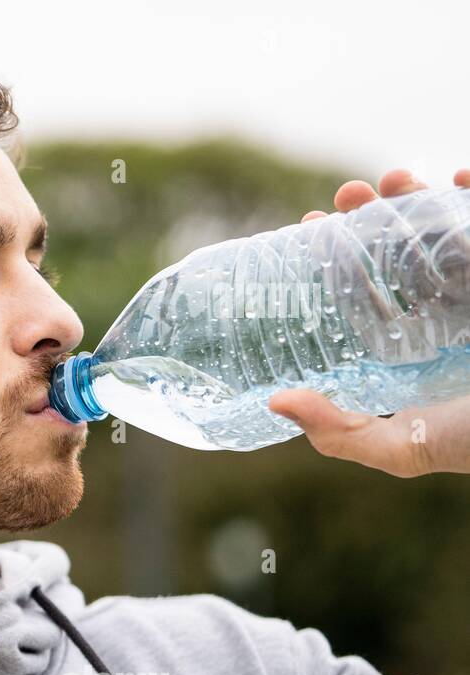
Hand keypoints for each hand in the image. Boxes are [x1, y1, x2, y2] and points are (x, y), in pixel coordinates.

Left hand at [267, 167, 469, 476]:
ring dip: (418, 195)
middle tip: (348, 196)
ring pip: (447, 224)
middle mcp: (446, 305)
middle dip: (373, 212)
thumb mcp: (403, 448)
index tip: (306, 229)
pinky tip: (462, 176)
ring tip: (396, 179)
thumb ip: (340, 435)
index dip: (336, 254)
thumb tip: (275, 401)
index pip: (367, 284)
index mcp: (413, 337)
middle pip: (401, 245)